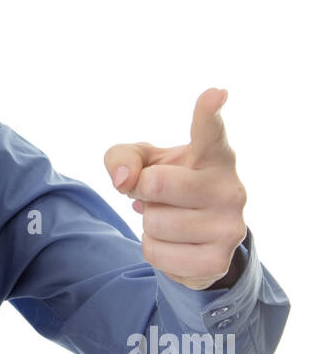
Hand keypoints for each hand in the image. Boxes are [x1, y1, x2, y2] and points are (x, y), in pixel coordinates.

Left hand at [104, 89, 247, 289]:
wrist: (197, 240)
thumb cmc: (169, 187)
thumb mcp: (142, 163)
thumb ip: (122, 156)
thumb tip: (124, 179)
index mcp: (214, 155)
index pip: (210, 131)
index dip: (208, 112)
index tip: (215, 94)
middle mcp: (230, 187)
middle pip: (155, 183)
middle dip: (143, 191)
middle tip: (158, 196)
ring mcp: (230, 226)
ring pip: (154, 223)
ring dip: (150, 225)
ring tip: (171, 220)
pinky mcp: (218, 260)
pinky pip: (157, 254)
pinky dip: (154, 251)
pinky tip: (175, 245)